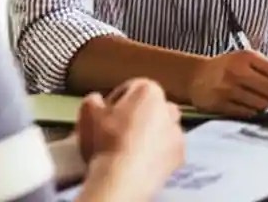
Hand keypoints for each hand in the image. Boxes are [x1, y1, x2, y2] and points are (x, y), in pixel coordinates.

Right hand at [76, 79, 183, 197]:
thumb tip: (96, 100)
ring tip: (129, 149)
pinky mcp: (180, 154)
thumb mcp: (87, 113)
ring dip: (150, 135)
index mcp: (148, 90)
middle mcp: (168, 107)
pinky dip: (157, 154)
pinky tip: (140, 162)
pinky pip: (167, 150)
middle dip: (137, 116)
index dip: (116, 102)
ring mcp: (177, 132)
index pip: (131, 88)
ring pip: (162, 128)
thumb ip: (93, 100)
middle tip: (118, 132)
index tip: (105, 115)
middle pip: (151, 107)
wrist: (123, 178)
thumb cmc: (105, 140)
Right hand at [187, 50, 267, 116]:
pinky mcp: (220, 104)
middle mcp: (237, 71)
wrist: (196, 77)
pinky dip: (252, 111)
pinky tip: (249, 105)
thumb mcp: (246, 59)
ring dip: (265, 104)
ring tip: (260, 100)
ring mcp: (228, 89)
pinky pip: (247, 113)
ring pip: (261, 103)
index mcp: (246, 57)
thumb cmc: (226, 67)